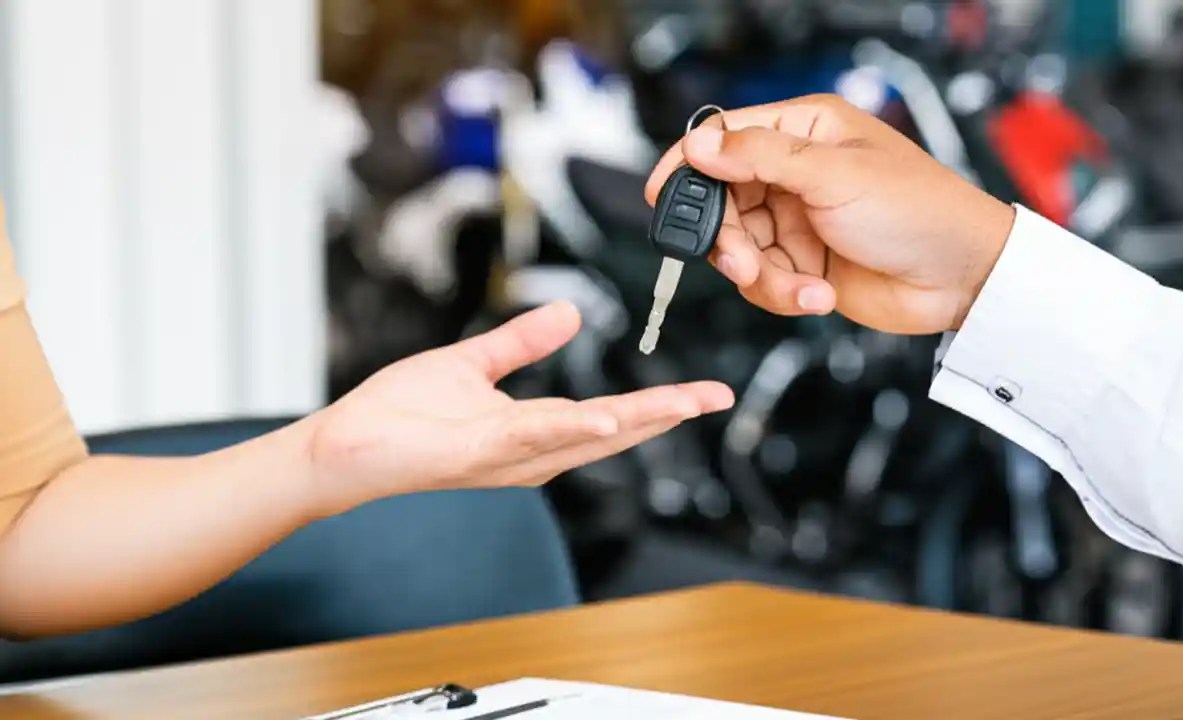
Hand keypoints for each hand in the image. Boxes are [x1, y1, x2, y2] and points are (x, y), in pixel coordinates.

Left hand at [305, 301, 732, 516]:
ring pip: (585, 436)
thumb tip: (570, 313)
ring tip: (684, 404)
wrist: (343, 443)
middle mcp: (530, 452)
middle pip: (614, 432)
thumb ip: (522, 342)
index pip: (611, 416)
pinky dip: (570, 430)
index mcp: (534, 430)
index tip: (703, 393)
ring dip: (636, 421)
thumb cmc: (399, 412)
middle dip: (666, 415)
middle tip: (716, 397)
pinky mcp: (475, 453)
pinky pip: (530, 438)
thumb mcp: (474, 364)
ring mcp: (506, 457)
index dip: (658, 405)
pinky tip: (605, 419)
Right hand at [646, 94, 1015, 333]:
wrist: (964, 278)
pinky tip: (820, 293)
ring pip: (740, 249)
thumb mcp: (834, 175)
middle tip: (744, 261)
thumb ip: (760, 156)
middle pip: (722, 202)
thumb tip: (700, 143)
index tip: (662, 194)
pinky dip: (785, 293)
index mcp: (803, 130)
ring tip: (802, 284)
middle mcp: (794, 173)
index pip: (723, 137)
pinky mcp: (804, 264)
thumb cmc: (920, 210)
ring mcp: (798, 220)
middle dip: (730, 239)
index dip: (688, 164)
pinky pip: (764, 281)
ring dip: (764, 275)